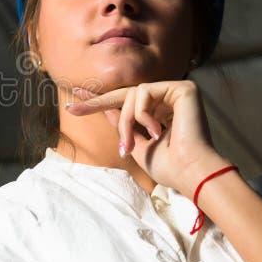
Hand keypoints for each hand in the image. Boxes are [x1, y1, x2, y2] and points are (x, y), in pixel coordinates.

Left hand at [66, 80, 228, 195]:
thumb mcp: (135, 145)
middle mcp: (167, 100)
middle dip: (97, 103)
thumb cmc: (168, 166)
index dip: (99, 99)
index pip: (126, 102)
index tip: (75, 95)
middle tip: (72, 108)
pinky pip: (144, 92)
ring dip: (126, 122)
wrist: (189, 172)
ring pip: (132, 95)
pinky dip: (142, 114)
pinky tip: (157, 131)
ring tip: (133, 144)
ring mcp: (175, 92)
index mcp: (159, 113)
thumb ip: (123, 125)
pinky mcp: (183, 88)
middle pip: (125, 95)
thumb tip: (105, 109)